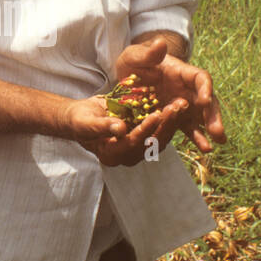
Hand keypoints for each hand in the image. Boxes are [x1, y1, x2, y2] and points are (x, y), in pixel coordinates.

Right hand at [58, 94, 186, 165]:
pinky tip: (177, 106)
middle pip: (150, 144)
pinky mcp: (144, 139)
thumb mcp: (85, 121)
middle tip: (176, 107)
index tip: (156, 115)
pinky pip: (160, 132)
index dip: (144, 130)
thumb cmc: (80, 120)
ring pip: (159, 139)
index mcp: (111, 155)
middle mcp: (127, 156)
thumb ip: (101, 126)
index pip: (131, 144)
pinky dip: (169, 120)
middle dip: (165, 125)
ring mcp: (137, 149)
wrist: (82, 118)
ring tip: (181, 104)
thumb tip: (119, 129)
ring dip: (171, 122)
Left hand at [114, 37, 225, 153]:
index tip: (206, 99)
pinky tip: (204, 149)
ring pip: (201, 116)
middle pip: (206, 100)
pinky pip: (188, 128)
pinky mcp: (176, 117)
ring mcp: (183, 104)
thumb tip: (160, 43)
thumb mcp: (134, 56)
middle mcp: (187, 88)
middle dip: (212, 116)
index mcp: (181, 71)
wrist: (127, 77)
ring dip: (209, 130)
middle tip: (217, 131)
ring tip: (215, 144)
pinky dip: (197, 138)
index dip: (205, 88)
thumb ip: (147, 53)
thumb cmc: (133, 62)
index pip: (199, 78)